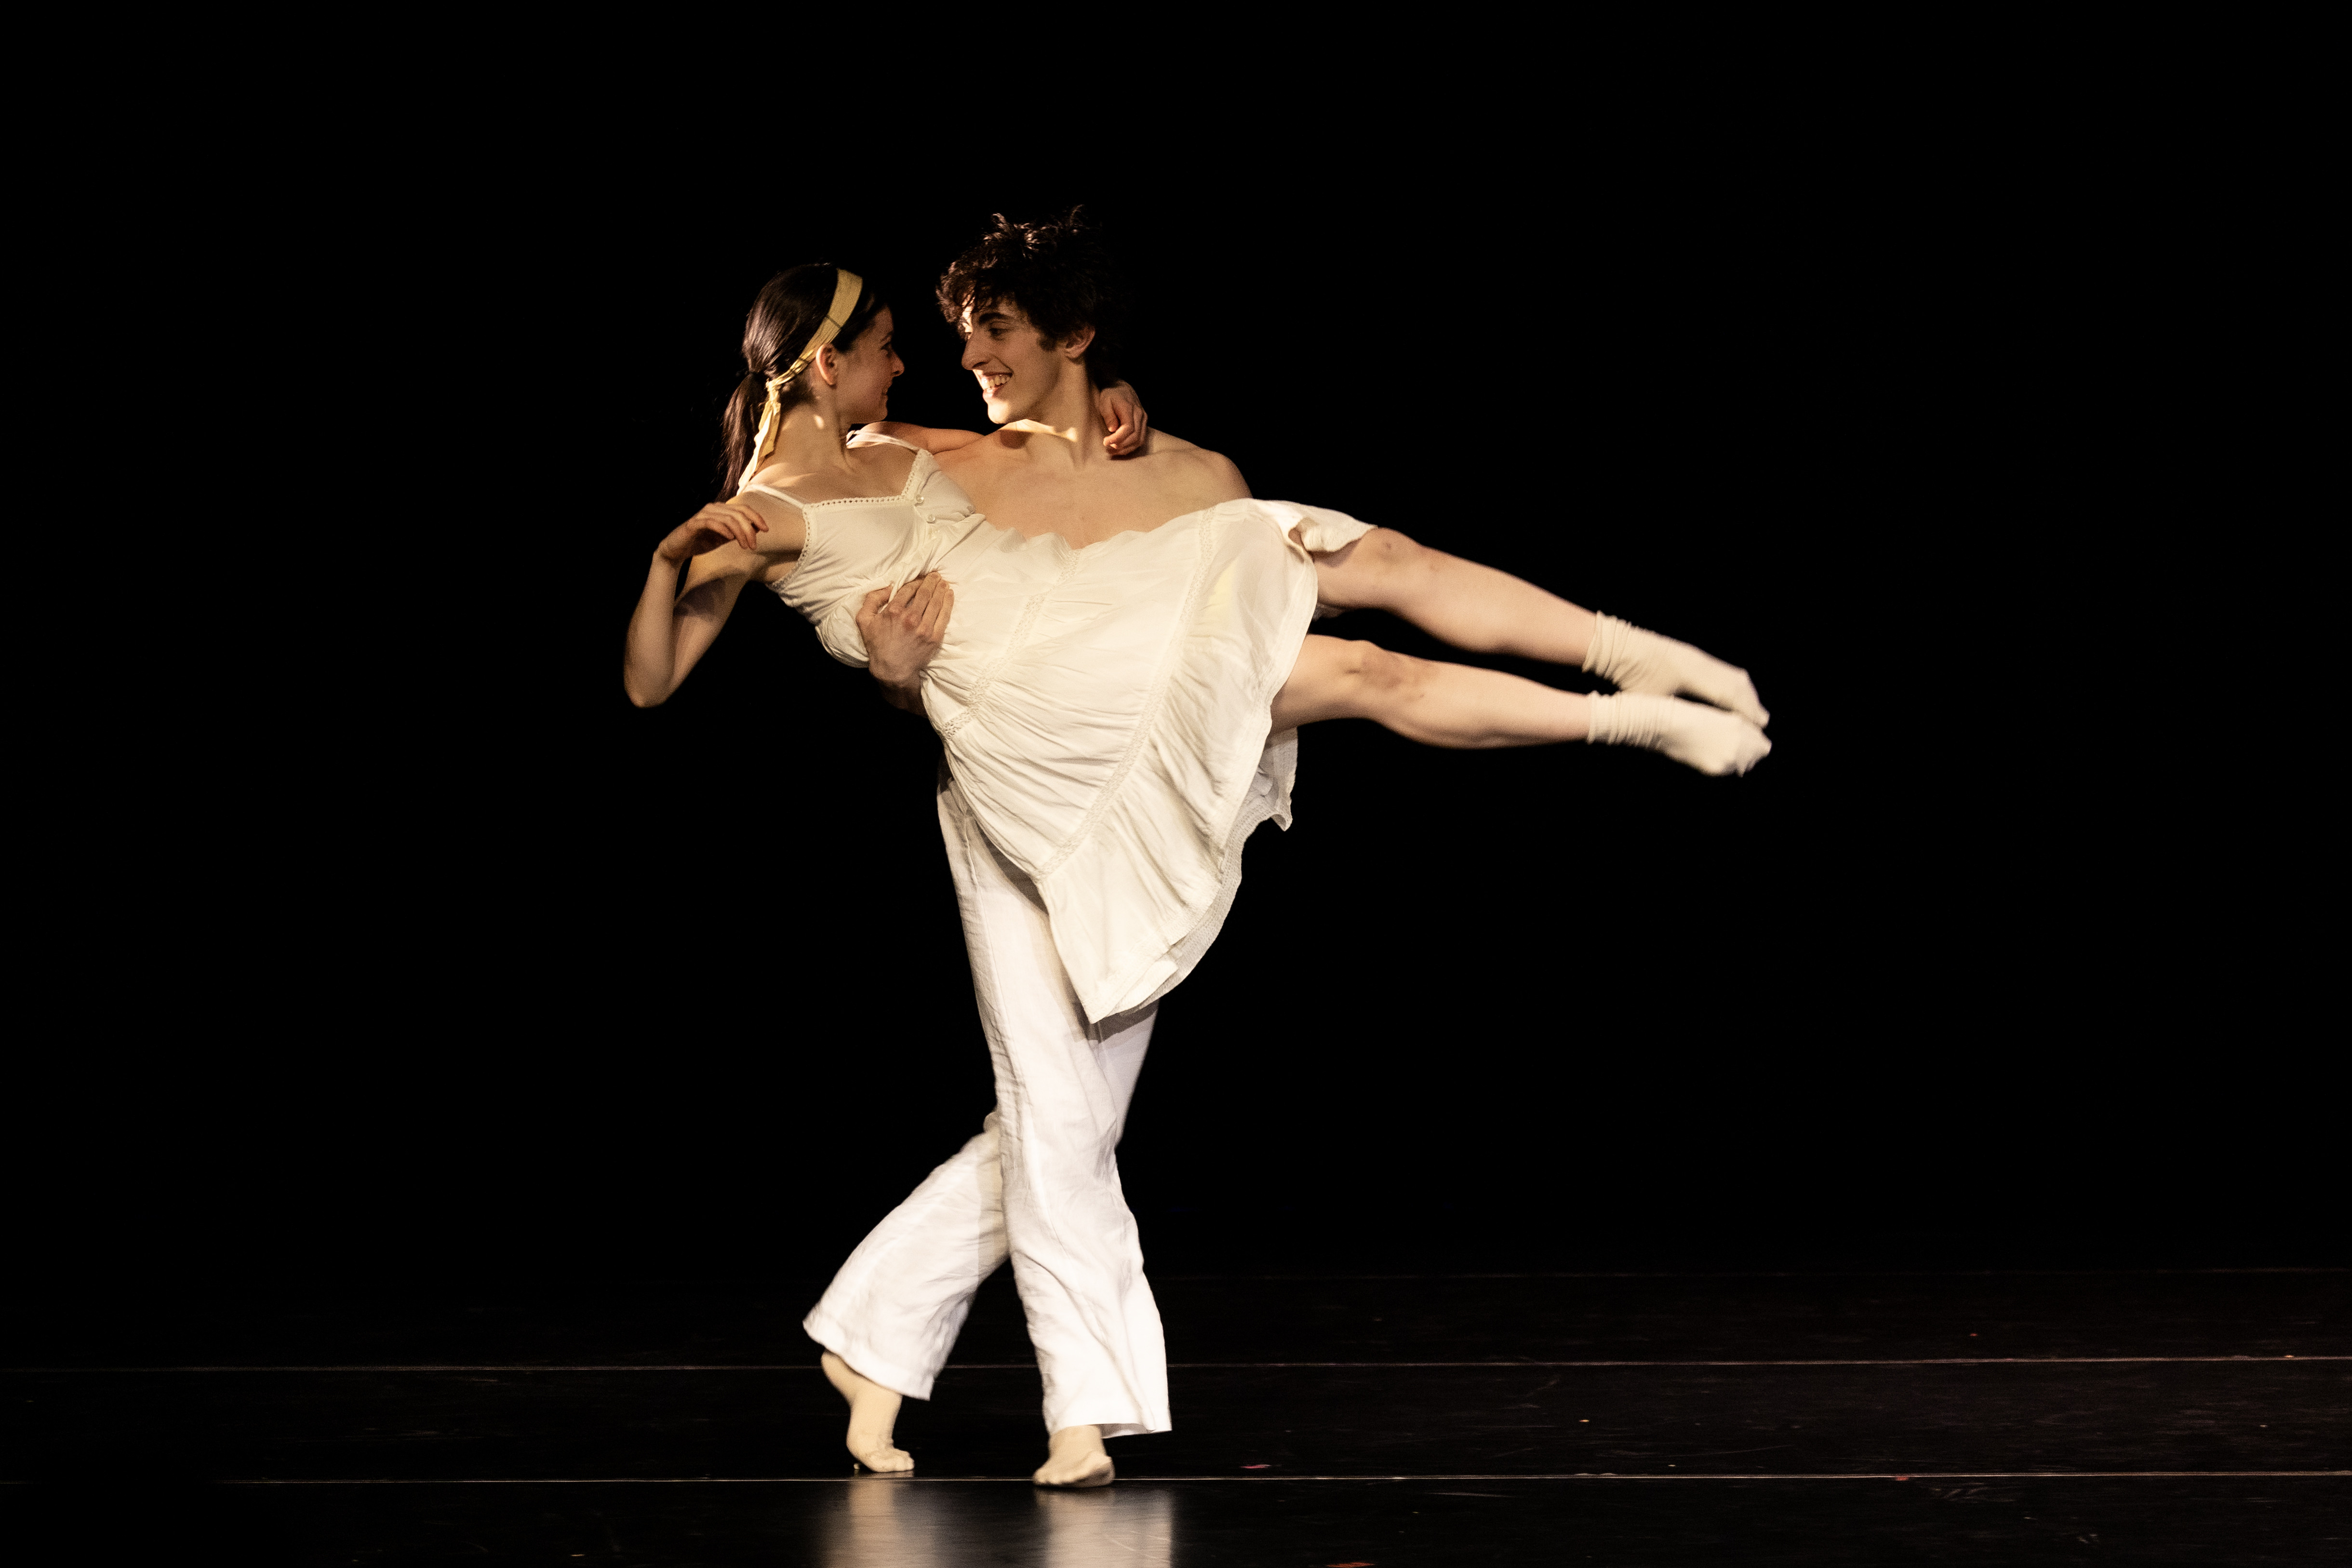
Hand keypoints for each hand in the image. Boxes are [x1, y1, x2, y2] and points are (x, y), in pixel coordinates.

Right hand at [657, 500, 766, 562]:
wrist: (678, 549)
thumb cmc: (701, 542)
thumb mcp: (724, 538)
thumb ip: (738, 532)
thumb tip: (756, 529)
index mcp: (721, 510)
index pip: (743, 509)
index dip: (756, 517)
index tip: (766, 529)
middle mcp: (713, 508)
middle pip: (738, 514)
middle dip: (749, 530)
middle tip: (753, 545)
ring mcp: (703, 514)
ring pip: (728, 518)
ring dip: (740, 533)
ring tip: (744, 546)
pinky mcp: (695, 523)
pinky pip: (712, 523)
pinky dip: (723, 530)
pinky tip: (729, 538)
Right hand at [858, 572, 952, 707]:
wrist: (892, 669)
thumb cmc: (877, 645)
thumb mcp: (864, 620)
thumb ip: (872, 599)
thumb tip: (888, 586)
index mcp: (893, 611)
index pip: (909, 589)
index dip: (916, 581)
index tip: (921, 578)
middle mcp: (910, 618)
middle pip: (924, 593)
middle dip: (931, 581)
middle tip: (935, 575)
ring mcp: (924, 628)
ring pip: (935, 602)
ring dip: (940, 589)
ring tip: (943, 582)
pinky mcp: (934, 637)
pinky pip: (944, 615)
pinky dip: (948, 602)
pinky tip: (949, 594)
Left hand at [1097, 381, 1148, 456]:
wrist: (1120, 387)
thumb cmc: (1110, 395)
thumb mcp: (1104, 402)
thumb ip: (1108, 415)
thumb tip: (1113, 429)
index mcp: (1130, 408)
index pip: (1128, 428)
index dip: (1117, 438)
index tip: (1105, 442)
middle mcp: (1140, 414)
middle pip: (1135, 436)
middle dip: (1121, 446)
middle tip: (1107, 448)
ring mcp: (1143, 419)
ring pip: (1139, 440)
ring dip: (1126, 448)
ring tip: (1113, 451)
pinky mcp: (1143, 423)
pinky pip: (1140, 439)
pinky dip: (1131, 446)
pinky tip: (1121, 448)